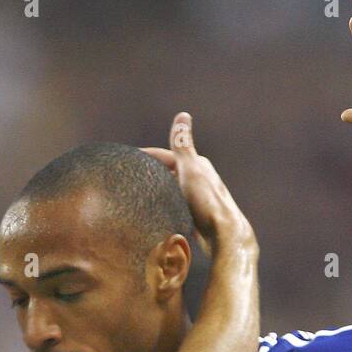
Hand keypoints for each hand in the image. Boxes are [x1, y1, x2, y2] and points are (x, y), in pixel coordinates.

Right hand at [141, 112, 255, 257]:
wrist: (225, 236)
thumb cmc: (207, 202)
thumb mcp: (191, 169)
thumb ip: (183, 145)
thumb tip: (183, 115)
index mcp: (197, 164)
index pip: (165, 155)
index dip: (146, 156)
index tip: (127, 160)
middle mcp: (200, 178)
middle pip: (169, 172)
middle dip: (150, 173)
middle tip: (128, 178)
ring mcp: (199, 197)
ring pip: (172, 189)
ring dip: (157, 190)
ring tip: (137, 196)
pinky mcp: (198, 215)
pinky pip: (176, 205)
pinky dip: (164, 205)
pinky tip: (156, 214)